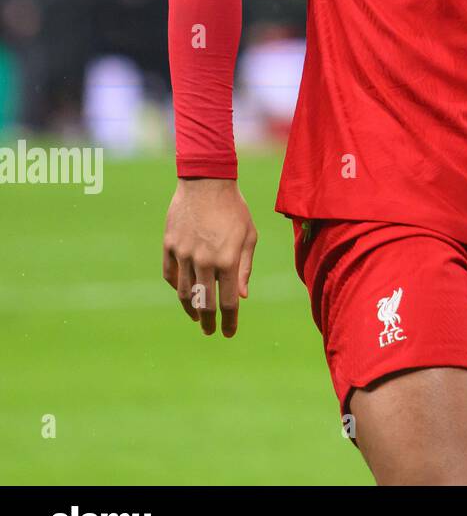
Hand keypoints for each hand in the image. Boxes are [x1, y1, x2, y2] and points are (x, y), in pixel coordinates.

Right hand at [162, 178, 257, 337]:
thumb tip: (243, 296)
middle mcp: (204, 261)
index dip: (229, 321)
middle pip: (204, 304)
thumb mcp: (249, 236)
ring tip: (198, 317)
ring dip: (191, 309)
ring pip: (185, 293)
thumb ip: (245, 268)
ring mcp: (183, 255)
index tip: (228, 333)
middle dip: (209, 322)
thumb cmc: (234, 209)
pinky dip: (178, 288)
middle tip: (211, 331)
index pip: (229, 302)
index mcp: (228, 260)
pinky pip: (171, 276)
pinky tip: (186, 293)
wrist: (206, 182)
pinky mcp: (169, 247)